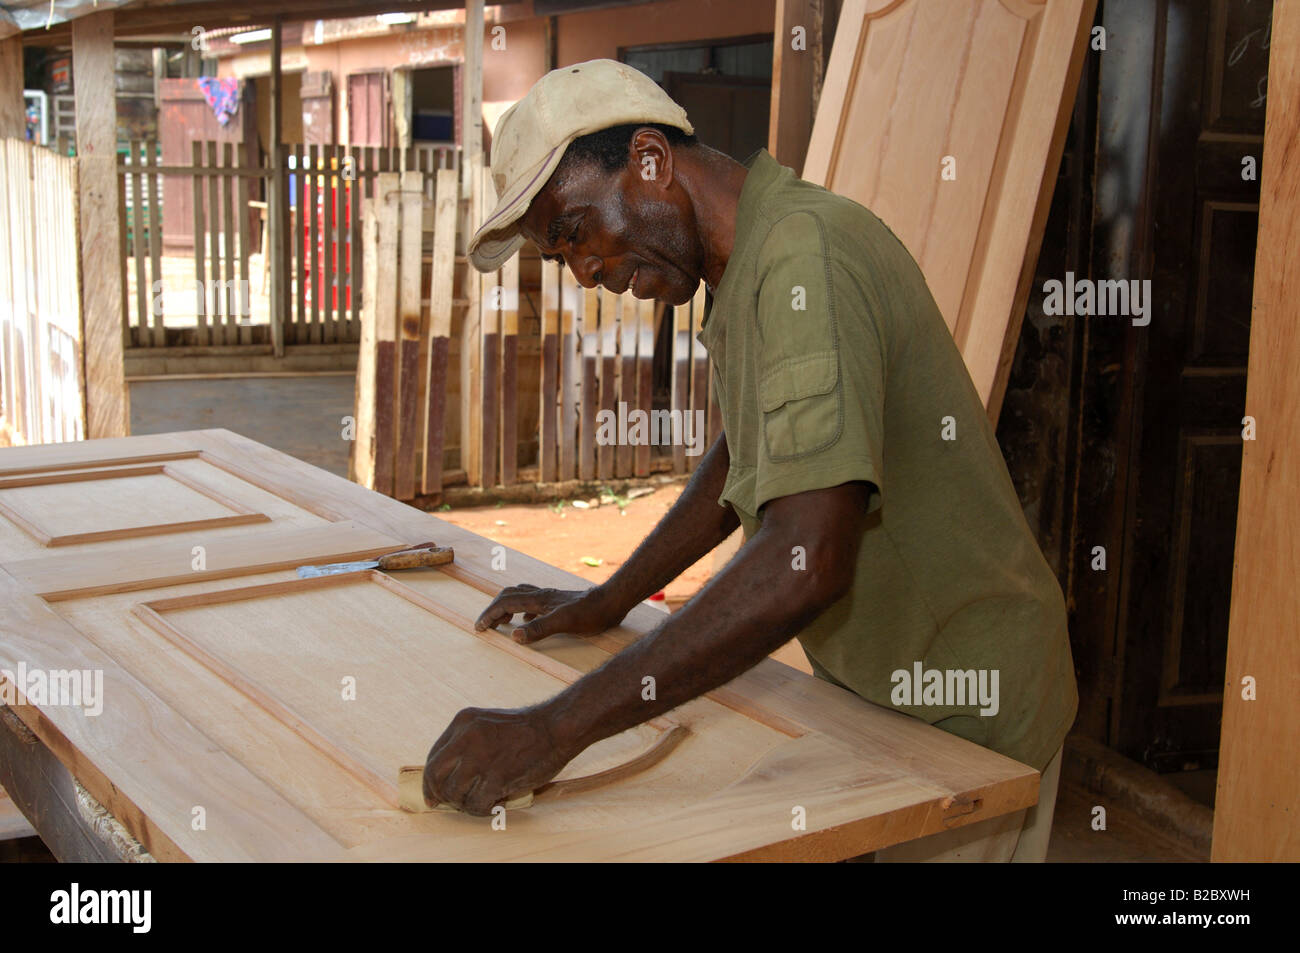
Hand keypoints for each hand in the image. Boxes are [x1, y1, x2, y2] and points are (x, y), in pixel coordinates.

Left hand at [422, 706, 573, 815]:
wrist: (557, 727)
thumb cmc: (527, 729)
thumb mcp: (488, 724)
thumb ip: (468, 743)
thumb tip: (451, 777)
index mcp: (463, 721)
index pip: (434, 756)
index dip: (431, 780)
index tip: (434, 794)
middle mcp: (466, 737)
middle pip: (435, 774)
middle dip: (439, 794)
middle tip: (448, 804)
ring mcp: (480, 756)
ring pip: (453, 792)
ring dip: (465, 803)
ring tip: (482, 801)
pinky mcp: (496, 776)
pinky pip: (476, 803)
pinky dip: (482, 809)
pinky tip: (496, 803)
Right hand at [474, 583, 621, 643]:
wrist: (611, 602)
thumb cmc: (590, 614)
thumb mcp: (564, 624)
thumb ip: (539, 629)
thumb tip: (513, 636)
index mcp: (539, 600)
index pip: (505, 603)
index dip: (489, 615)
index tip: (479, 628)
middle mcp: (541, 595)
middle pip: (509, 595)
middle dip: (493, 609)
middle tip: (485, 625)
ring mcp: (550, 598)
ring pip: (520, 597)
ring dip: (506, 607)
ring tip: (502, 622)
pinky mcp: (558, 603)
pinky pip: (533, 603)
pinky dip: (523, 611)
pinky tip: (527, 622)